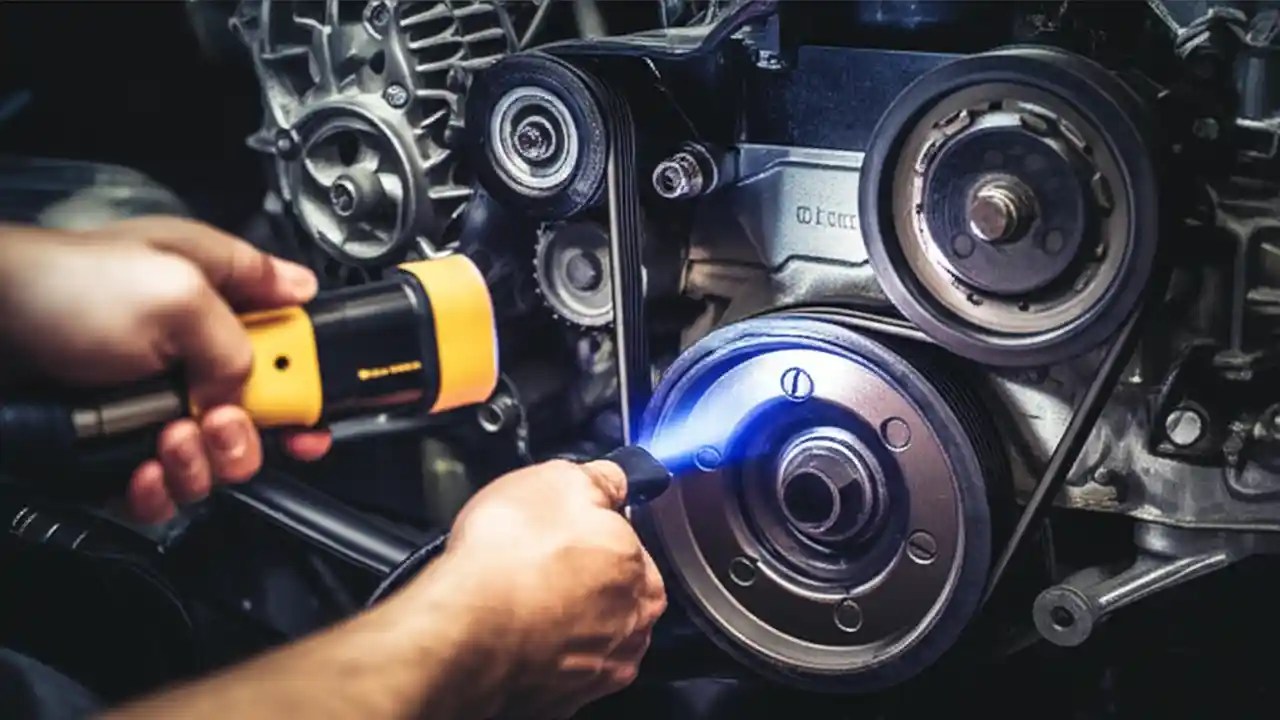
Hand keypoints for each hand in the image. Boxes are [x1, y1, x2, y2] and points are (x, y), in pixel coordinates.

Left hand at [0, 217, 332, 522]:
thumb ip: (240, 340)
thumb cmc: (64, 286)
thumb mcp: (176, 291)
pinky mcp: (125, 442)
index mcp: (222, 294)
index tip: (314, 420)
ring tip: (167, 442)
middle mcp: (198, 349)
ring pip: (217, 459)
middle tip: (218, 425)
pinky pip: (167, 486)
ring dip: (201, 463)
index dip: (316, 381)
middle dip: (250, 435)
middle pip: (264, 415)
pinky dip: (160, 490)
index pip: (296, 340)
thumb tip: (262, 384)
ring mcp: (162, 400)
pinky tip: (140, 472)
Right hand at [415, 459, 666, 718]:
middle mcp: (629, 632)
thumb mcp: (561, 479)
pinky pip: (550, 665)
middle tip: (534, 558)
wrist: (463, 628)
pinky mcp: (555, 700)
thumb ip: (602, 480)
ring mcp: (592, 673)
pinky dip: (534, 648)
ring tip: (517, 594)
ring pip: (581, 632)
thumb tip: (613, 478)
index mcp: (643, 578)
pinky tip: (509, 629)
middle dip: (577, 576)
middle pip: (609, 593)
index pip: (630, 545)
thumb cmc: (511, 557)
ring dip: (558, 615)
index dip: (592, 530)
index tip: (564, 528)